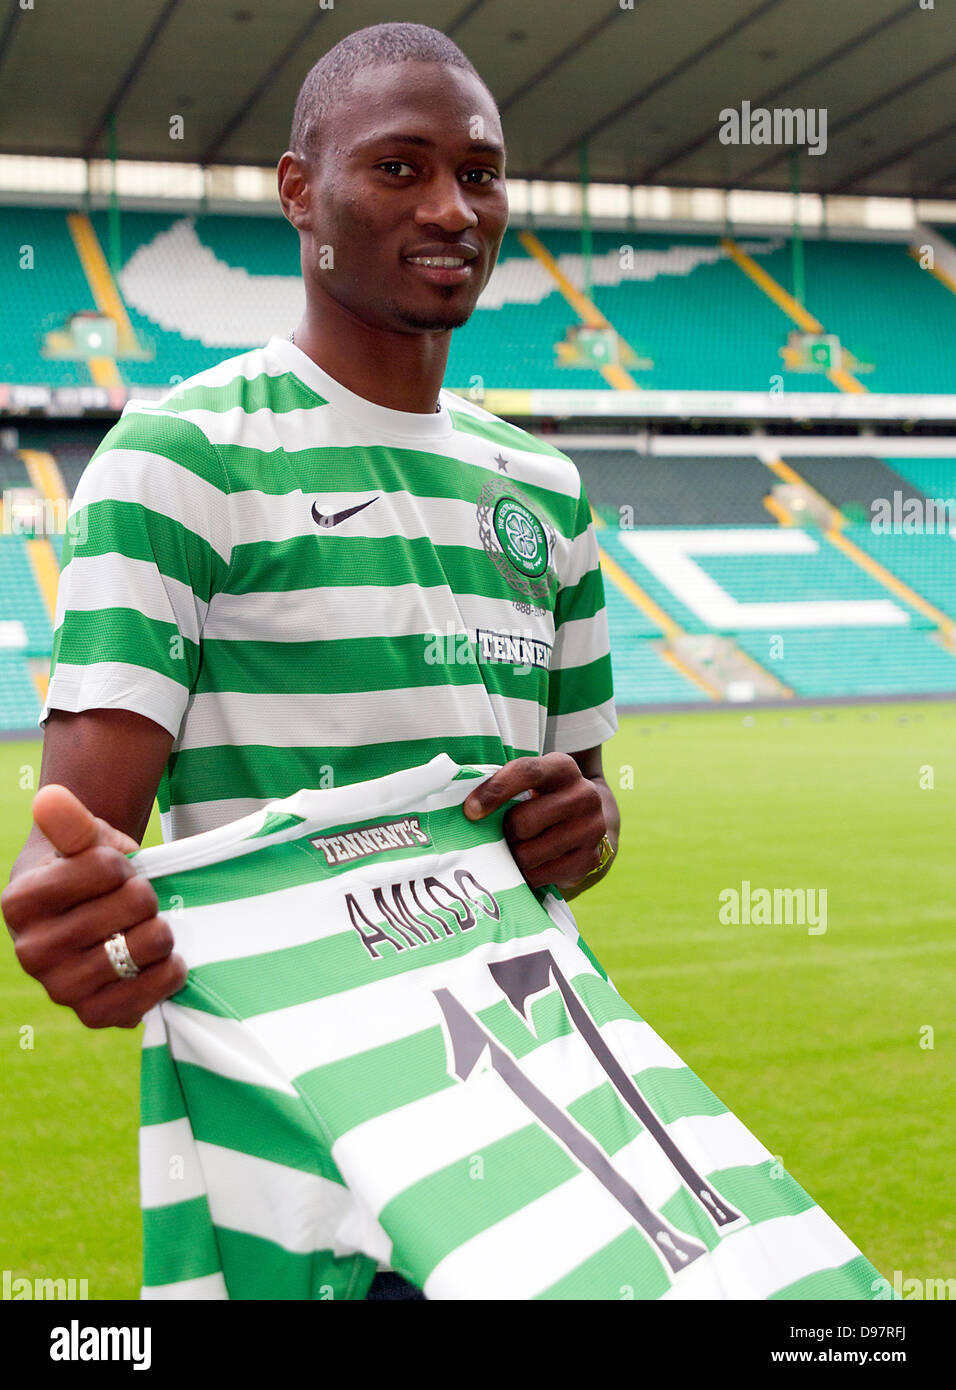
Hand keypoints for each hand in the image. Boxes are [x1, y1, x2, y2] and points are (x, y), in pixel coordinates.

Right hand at [2, 786, 186, 1028]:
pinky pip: (148, 997)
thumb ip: (70, 822)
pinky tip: (158, 961)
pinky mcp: (92, 1016)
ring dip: (160, 931)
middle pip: (134, 905)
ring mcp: (61, 989)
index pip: (109, 867)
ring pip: (146, 946)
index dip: (123, 864)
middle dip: (144, 896)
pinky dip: (167, 973)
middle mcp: (32, 952)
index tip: (112, 871)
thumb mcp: (81, 840)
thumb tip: (49, 797)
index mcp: (21, 902)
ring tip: (142, 929)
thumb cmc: (86, 872)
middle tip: (130, 903)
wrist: (92, 920)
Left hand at [462, 753, 608, 892]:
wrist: (588, 822)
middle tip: (505, 833)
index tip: (471, 811)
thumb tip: (468, 811)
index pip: (526, 772)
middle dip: (505, 832)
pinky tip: (531, 864)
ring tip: (517, 848)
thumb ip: (504, 787)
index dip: (494, 791)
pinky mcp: (590, 859)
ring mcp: (591, 828)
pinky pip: (540, 876)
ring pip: (529, 853)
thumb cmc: (543, 800)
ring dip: (514, 856)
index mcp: (563, 768)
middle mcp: (584, 795)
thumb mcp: (530, 783)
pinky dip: (527, 874)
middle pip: (523, 821)